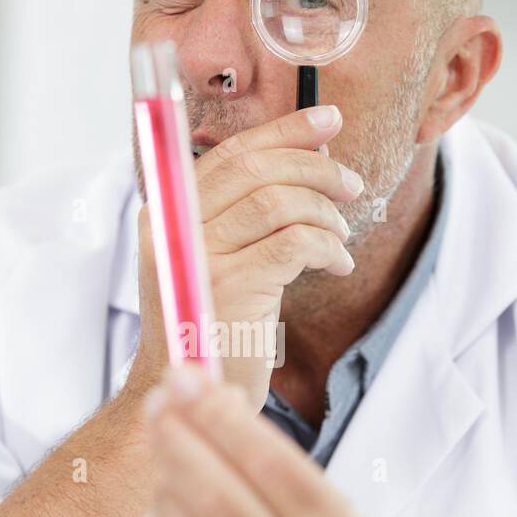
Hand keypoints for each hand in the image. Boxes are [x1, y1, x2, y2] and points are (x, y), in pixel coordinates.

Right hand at [130, 105, 363, 409]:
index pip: (230, 153)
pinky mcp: (230, 289)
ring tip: (341, 235)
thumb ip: (240, 213)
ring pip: (279, 202)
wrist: (188, 396)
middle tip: (351, 184)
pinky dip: (328, 247)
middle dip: (315, 167)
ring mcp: (198, 258)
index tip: (328, 120)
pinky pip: (296, 244)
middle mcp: (173, 227)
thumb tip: (304, 154)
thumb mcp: (214, 260)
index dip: (284, 131)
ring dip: (325, 212)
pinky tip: (338, 264)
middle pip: (256, 169)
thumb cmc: (210, 327)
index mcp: (166, 212)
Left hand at [138, 364, 419, 516]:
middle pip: (216, 499)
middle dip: (177, 440)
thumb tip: (202, 391)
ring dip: (164, 492)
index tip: (184, 377)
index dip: (218, 414)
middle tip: (158, 405)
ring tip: (170, 471)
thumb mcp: (334, 514)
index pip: (268, 463)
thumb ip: (273, 459)